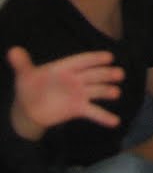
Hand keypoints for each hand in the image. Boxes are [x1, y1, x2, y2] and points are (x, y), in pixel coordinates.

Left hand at [8, 46, 123, 138]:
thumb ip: (22, 64)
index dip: (94, 59)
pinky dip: (104, 117)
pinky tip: (115, 121)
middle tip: (119, 74)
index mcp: (65, 68)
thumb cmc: (30, 87)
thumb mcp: (25, 76)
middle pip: (93, 75)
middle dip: (106, 74)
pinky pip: (93, 112)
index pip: (82, 61)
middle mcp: (76, 79)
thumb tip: (12, 51)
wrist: (29, 109)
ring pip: (96, 91)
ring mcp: (79, 94)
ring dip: (107, 91)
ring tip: (116, 93)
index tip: (109, 57)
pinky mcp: (78, 109)